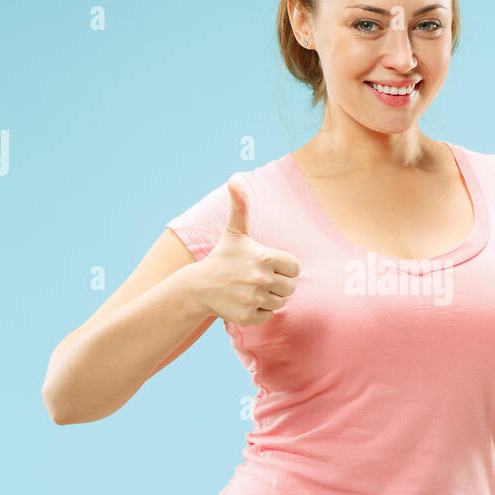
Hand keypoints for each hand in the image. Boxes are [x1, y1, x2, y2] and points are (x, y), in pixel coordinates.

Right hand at [195, 176, 300, 326]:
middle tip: (257, 279)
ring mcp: (254, 299)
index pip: (295, 268)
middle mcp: (261, 279)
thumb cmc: (223, 257)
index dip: (283, 268)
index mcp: (265, 257)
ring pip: (280, 302)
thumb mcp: (234, 231)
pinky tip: (245, 301)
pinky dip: (259, 311)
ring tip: (250, 289)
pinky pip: (268, 315)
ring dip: (268, 298)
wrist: (199, 286)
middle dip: (277, 284)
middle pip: (290, 287)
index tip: (267, 265)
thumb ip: (240, 205)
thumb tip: (234, 178)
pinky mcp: (248, 316)